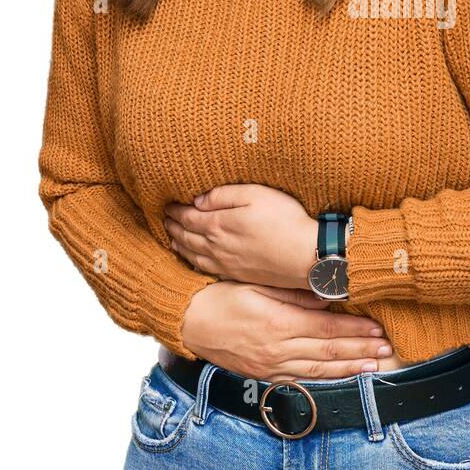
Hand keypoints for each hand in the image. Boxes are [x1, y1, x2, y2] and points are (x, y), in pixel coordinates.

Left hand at [164, 183, 318, 290]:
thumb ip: (224, 195)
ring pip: (193, 254)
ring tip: (172, 237)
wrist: (305, 257)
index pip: (188, 217)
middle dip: (173, 226)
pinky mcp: (236, 274)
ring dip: (180, 244)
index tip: (167, 204)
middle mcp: (217, 246)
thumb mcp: (255, 195)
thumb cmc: (285, 221)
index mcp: (219, 224)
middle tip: (164, 218)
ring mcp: (226, 263)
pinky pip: (205, 268)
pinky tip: (193, 259)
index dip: (175, 210)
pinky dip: (193, 262)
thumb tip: (198, 200)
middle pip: (186, 236)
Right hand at [180, 281, 392, 380]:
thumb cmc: (223, 296)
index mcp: (280, 322)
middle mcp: (279, 347)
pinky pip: (300, 379)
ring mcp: (272, 365)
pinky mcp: (265, 374)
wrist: (192, 323)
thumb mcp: (257, 284)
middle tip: (385, 347)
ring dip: (349, 367)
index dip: (355, 328)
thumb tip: (325, 296)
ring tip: (372, 365)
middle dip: (361, 349)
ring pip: (319, 368)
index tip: (376, 327)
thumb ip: (293, 293)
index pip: (328, 327)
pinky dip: (323, 378)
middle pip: (330, 349)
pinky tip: (339, 375)